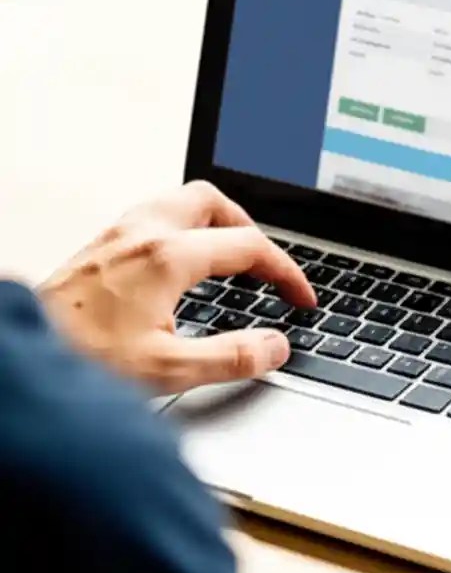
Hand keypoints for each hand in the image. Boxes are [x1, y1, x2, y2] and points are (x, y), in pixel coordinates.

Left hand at [37, 181, 315, 394]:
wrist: (14, 362)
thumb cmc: (76, 361)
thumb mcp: (167, 371)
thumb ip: (231, 357)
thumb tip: (274, 346)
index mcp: (167, 257)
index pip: (250, 247)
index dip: (287, 273)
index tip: (300, 298)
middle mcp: (141, 235)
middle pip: (213, 201)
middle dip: (250, 228)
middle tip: (265, 264)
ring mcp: (114, 238)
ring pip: (179, 202)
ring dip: (213, 224)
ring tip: (228, 256)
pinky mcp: (96, 250)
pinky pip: (151, 219)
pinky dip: (181, 232)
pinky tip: (178, 267)